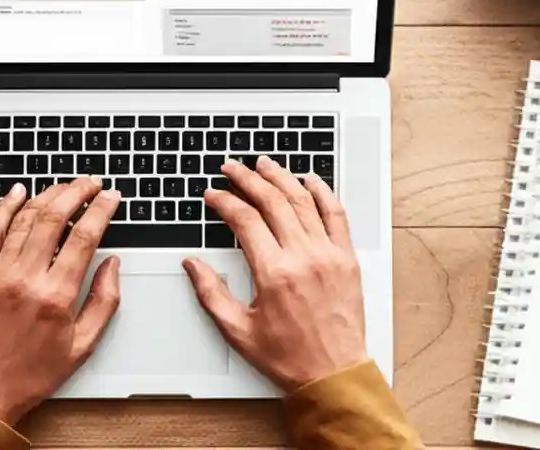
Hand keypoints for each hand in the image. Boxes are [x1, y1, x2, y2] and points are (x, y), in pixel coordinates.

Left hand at [0, 177, 121, 423]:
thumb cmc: (31, 373)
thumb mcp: (82, 345)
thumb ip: (104, 301)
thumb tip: (112, 264)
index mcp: (56, 296)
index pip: (84, 237)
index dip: (101, 210)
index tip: (110, 198)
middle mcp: (25, 278)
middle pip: (54, 217)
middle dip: (76, 192)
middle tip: (90, 183)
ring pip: (25, 218)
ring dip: (47, 195)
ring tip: (64, 186)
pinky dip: (5, 206)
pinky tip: (18, 192)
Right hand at [183, 156, 368, 389]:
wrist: (333, 374)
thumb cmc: (289, 357)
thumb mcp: (237, 331)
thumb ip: (210, 293)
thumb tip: (192, 264)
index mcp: (274, 273)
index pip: (244, 220)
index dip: (224, 201)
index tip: (213, 195)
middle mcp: (303, 257)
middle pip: (272, 202)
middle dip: (248, 179)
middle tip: (232, 168)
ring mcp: (328, 255)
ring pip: (303, 201)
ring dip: (281, 177)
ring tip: (264, 164)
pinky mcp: (347, 259)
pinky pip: (336, 215)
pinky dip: (323, 193)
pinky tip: (310, 180)